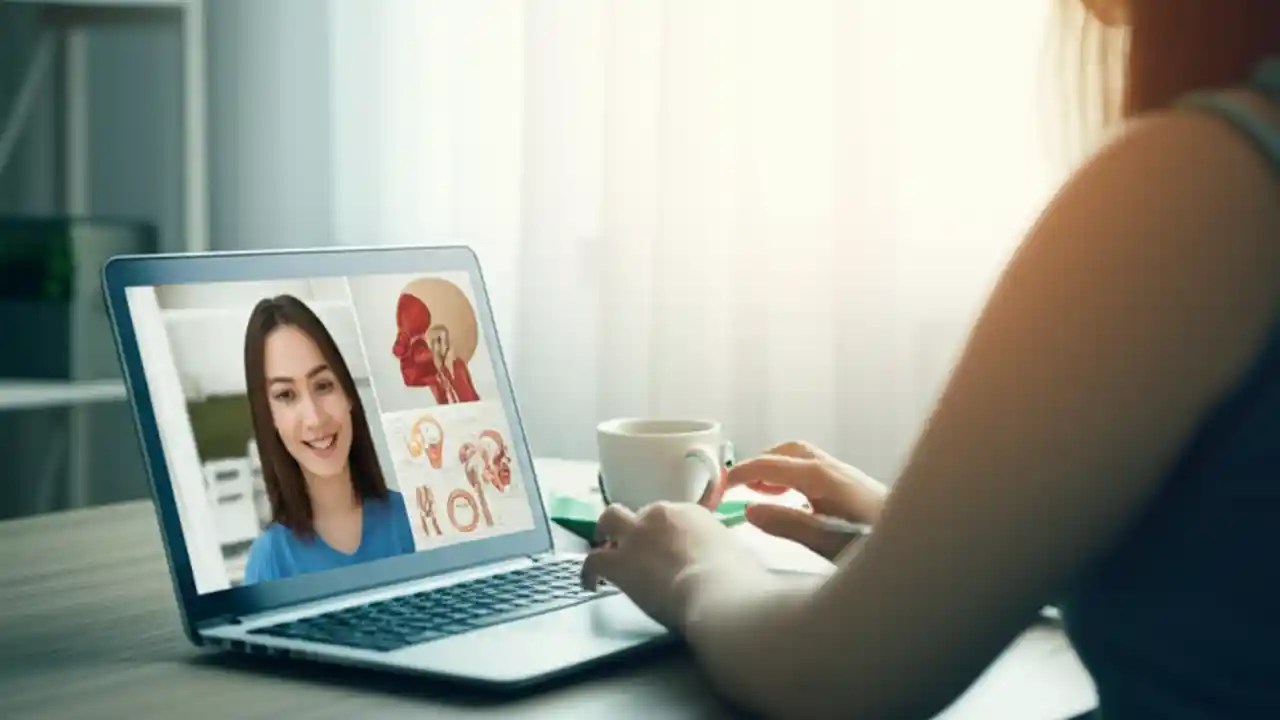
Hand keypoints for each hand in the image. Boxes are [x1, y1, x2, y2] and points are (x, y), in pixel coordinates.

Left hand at [581, 502, 767, 630]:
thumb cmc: (738, 577)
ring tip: (603, 553)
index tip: (666, 549)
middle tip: (631, 547)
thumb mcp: (737, 552)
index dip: (663, 533)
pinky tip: (591, 585)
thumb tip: (728, 559)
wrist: (717, 592)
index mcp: (689, 512)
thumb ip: (722, 550)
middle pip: (637, 513)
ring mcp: (636, 536)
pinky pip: (592, 561)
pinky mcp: (618, 562)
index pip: (668, 516)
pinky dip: (589, 573)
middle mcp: (659, 515)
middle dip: (632, 528)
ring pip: (608, 522)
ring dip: (604, 536)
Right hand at [728, 441, 886, 560]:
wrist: (926, 547)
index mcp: (826, 478)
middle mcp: (838, 470)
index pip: (773, 464)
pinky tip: (796, 504)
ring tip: (764, 496)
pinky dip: (797, 479)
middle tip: (741, 487)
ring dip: (780, 470)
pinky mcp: (858, 490)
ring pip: (806, 460)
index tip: (721, 486)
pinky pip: (819, 472)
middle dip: (762, 463)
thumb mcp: (828, 544)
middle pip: (791, 451)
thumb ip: (787, 525)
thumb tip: (751, 509)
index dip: (743, 473)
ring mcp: (850, 477)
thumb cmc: (880, 549)